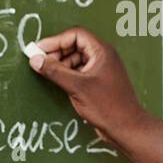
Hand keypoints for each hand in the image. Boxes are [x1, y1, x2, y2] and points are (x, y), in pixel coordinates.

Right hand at [28, 26, 150, 143]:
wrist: (126, 127)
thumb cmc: (108, 106)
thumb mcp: (77, 87)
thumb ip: (55, 71)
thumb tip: (36, 60)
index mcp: (102, 51)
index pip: (76, 35)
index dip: (55, 40)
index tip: (39, 49)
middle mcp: (102, 56)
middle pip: (74, 45)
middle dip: (56, 52)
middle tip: (39, 62)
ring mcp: (100, 69)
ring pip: (75, 58)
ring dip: (60, 63)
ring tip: (47, 73)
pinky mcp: (97, 81)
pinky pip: (79, 70)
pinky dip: (67, 73)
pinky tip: (58, 81)